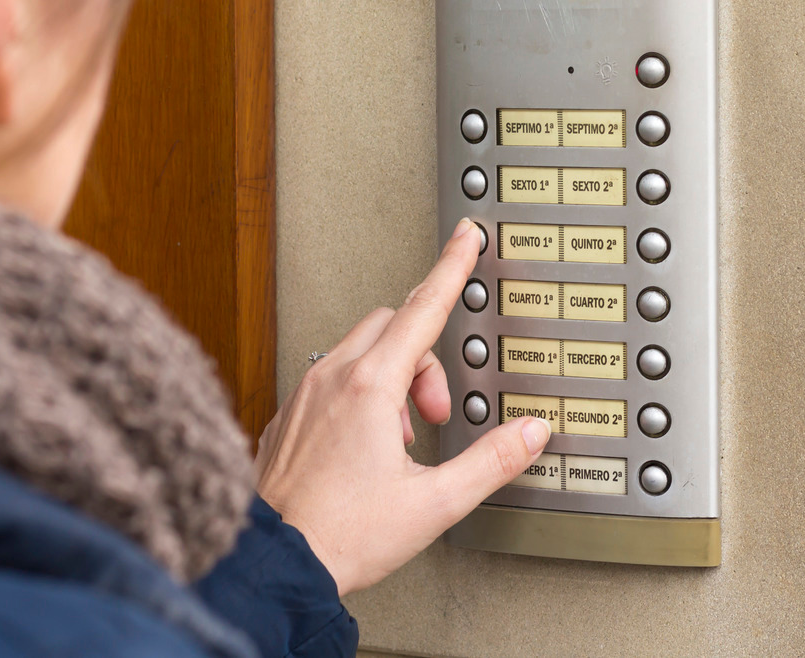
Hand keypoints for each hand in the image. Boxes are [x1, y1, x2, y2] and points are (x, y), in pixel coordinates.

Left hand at [255, 217, 551, 595]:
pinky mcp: (286, 419)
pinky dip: (358, 397)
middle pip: (392, 326)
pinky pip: (330, 381)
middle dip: (426, 356)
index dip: (451, 268)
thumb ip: (491, 461)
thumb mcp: (436, 504)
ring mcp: (303, 396)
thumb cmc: (342, 536)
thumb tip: (530, 433)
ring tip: (403, 440)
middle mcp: (331, 380)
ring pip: (358, 352)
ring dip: (393, 379)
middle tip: (437, 414)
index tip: (465, 239)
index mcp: (370, 388)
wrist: (274, 566)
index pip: (423, 307)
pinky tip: (366, 449)